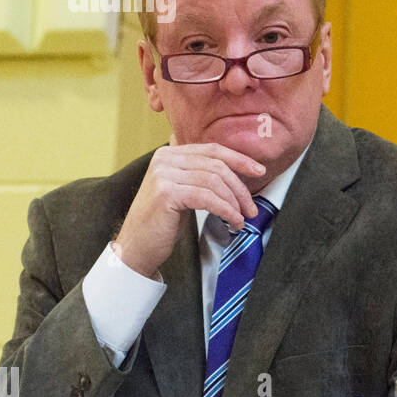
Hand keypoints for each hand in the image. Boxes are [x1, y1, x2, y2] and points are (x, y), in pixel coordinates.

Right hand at [114, 139, 265, 276]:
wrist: (136, 246)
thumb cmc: (163, 221)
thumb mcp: (183, 190)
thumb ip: (200, 174)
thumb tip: (237, 166)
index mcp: (168, 154)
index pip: (212, 150)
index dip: (239, 159)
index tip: (259, 171)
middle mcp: (164, 159)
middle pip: (216, 166)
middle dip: (240, 188)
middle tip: (251, 208)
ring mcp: (164, 174)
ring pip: (215, 182)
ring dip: (234, 202)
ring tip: (242, 218)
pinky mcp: (166, 192)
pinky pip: (208, 198)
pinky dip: (226, 210)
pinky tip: (233, 221)